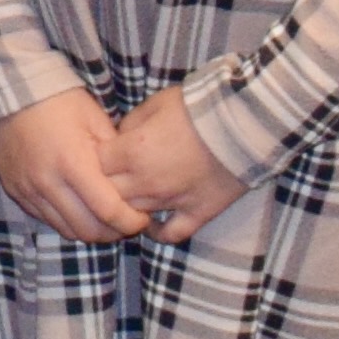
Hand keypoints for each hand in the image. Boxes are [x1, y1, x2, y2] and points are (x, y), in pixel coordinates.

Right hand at [0, 88, 144, 244]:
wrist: (13, 91)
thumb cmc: (62, 102)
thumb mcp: (96, 121)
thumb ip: (116, 157)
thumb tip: (133, 186)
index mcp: (73, 162)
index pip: (109, 211)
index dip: (131, 222)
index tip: (142, 218)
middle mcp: (48, 182)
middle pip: (88, 230)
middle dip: (114, 232)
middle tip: (126, 222)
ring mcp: (28, 190)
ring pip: (67, 230)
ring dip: (90, 230)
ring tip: (104, 219)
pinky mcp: (15, 192)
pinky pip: (46, 219)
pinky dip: (67, 221)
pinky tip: (78, 209)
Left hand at [103, 91, 250, 235]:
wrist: (243, 122)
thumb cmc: (197, 107)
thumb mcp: (156, 103)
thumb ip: (130, 123)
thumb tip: (118, 138)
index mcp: (133, 151)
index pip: (95, 166)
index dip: (95, 161)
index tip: (101, 156)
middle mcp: (147, 181)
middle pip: (108, 194)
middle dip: (104, 186)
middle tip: (111, 179)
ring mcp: (172, 201)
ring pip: (133, 216)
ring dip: (126, 209)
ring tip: (128, 199)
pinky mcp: (197, 213)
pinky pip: (170, 234)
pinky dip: (157, 232)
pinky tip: (152, 223)